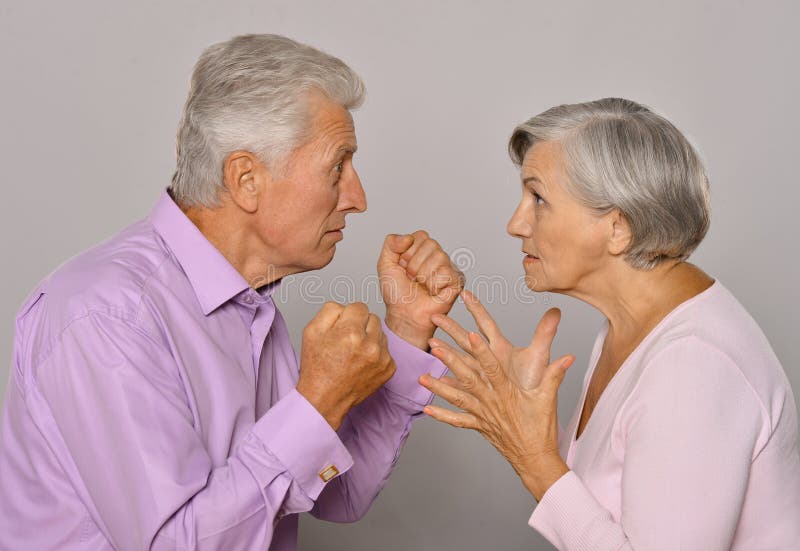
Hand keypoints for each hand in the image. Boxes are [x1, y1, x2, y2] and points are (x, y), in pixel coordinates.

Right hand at [297, 302, 395, 430]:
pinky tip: (362, 362)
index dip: (348, 315)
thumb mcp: (311, 331)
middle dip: (361, 325)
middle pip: (372, 317)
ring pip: (380, 333)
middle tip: (347, 340)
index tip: (343, 326)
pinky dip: (376, 353)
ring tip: (354, 352)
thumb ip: (330, 310)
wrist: (325, 399)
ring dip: (370, 338)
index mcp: (350, 332)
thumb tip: (345, 306)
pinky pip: (386, 349)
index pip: (359, 306)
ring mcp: (382, 358)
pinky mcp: (389, 368)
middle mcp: (369, 344)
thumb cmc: (317, 367)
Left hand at [378, 230, 463, 349]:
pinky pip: (445, 273)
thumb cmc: (397, 293)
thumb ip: (391, 243)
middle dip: (415, 264)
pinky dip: (433, 285)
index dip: (407, 253)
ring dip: (423, 276)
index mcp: (422, 248)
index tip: (403, 267)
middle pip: (431, 244)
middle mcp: (437, 255)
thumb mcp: (385, 264)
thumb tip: (408, 237)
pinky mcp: (457, 281)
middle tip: (412, 278)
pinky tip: (432, 292)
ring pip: (439, 257)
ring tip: (422, 285)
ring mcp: (449, 267)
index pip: (420, 235)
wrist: (404, 315)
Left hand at [419, 291, 573, 500]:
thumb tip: (569, 356)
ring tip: (421, 377)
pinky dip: (442, 415)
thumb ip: (555, 374)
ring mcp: (483, 414)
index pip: (493, 368)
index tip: (472, 336)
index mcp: (507, 392)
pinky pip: (458, 420)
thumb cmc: (542, 428)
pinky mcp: (479, 426)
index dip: (483, 352)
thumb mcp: (549, 399)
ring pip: (457, 398)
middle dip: (450, 361)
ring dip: (438, 386)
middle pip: (467, 378)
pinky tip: (427, 408)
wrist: (535, 459)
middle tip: (435, 346)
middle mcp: (491, 402)